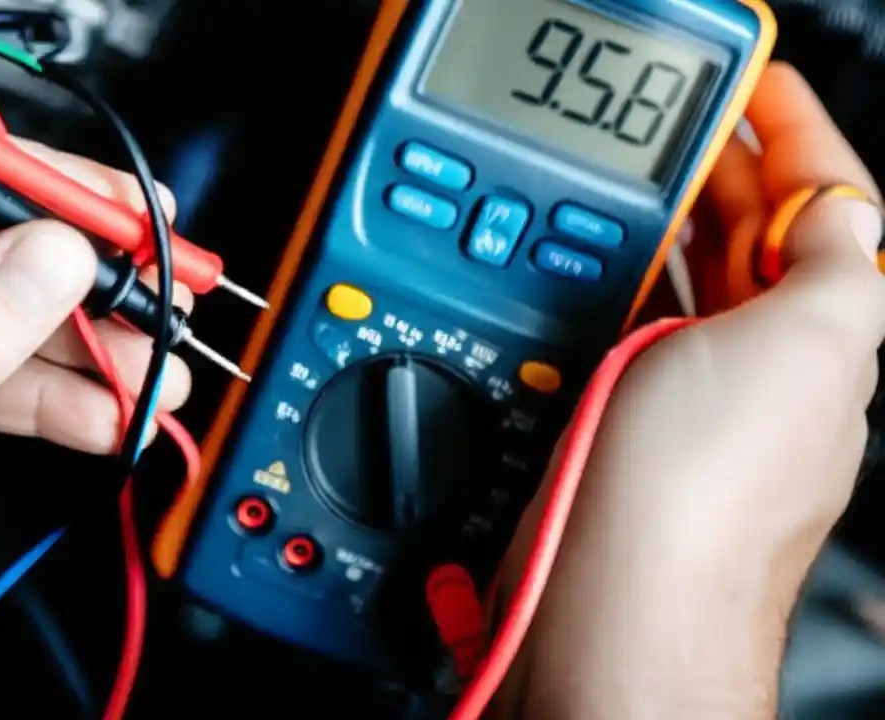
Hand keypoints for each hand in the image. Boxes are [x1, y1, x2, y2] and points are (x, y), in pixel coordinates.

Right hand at [492, 63, 884, 718]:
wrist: (614, 599)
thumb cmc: (706, 495)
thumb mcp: (809, 342)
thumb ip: (831, 265)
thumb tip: (839, 211)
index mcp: (820, 336)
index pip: (827, 207)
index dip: (795, 133)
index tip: (757, 82)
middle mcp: (758, 370)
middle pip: (747, 240)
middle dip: (722, 167)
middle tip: (683, 116)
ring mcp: (681, 400)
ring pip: (677, 284)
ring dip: (658, 221)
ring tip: (632, 170)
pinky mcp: (611, 427)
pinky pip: (615, 332)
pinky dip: (604, 286)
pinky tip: (584, 265)